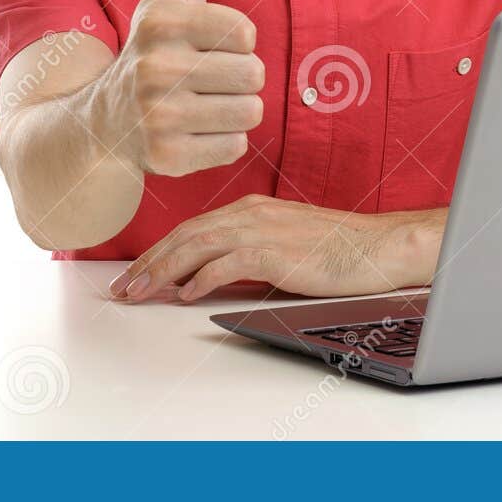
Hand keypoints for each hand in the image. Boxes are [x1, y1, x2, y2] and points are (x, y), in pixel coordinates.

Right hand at [90, 0, 263, 176]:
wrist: (102, 120)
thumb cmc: (153, 45)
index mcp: (160, 22)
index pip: (246, 32)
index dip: (235, 38)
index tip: (205, 42)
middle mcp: (154, 69)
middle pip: (254, 74)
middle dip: (238, 76)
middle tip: (203, 76)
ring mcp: (157, 118)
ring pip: (250, 112)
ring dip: (234, 109)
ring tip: (199, 102)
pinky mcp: (167, 160)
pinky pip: (235, 148)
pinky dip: (221, 143)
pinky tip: (191, 131)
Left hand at [107, 195, 446, 300]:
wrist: (378, 246)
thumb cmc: (338, 249)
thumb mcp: (284, 244)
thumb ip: (248, 253)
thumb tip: (209, 278)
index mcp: (252, 208)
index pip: (193, 227)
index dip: (159, 251)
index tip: (137, 273)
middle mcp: (252, 213)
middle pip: (186, 234)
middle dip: (149, 262)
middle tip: (123, 287)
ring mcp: (263, 229)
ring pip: (197, 246)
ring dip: (163, 271)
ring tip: (140, 292)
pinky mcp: (276, 251)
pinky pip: (227, 263)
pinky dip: (202, 277)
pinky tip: (186, 293)